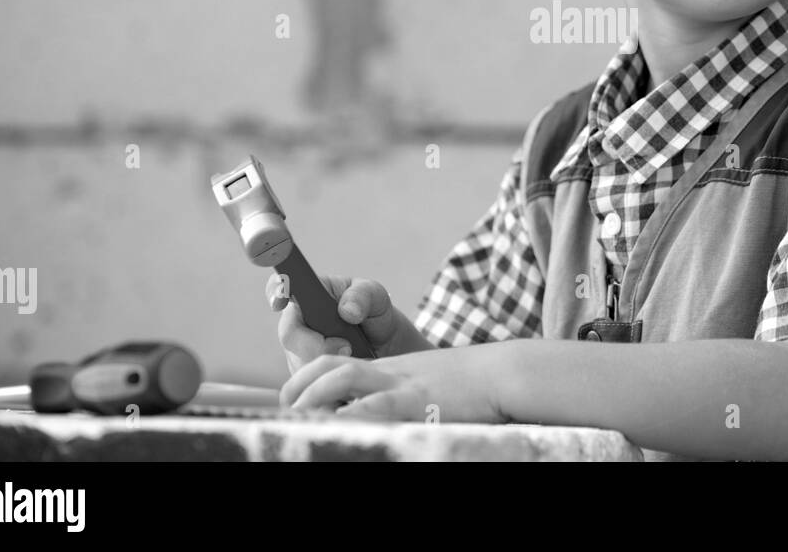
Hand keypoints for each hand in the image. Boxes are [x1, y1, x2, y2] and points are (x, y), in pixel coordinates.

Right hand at [266, 273, 425, 373]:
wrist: (386, 349)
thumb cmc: (376, 315)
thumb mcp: (377, 297)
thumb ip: (363, 296)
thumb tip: (346, 310)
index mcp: (309, 294)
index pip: (280, 287)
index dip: (276, 292)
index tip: (281, 300)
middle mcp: (295, 323)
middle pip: (290, 336)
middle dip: (316, 346)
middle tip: (346, 347)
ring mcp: (295, 351)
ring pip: (298, 364)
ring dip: (326, 364)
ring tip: (352, 356)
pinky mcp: (302, 377)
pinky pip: (307, 385)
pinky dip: (329, 382)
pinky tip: (346, 375)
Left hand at [279, 343, 514, 424]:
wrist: (504, 373)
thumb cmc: (474, 384)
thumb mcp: (429, 384)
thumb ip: (403, 395)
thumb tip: (379, 418)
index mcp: (389, 368)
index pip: (337, 361)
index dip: (307, 373)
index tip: (291, 394)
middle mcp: (388, 372)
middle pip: (329, 364)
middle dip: (298, 383)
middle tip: (284, 406)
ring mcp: (400, 384)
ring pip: (341, 378)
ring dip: (312, 396)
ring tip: (296, 416)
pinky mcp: (416, 400)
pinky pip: (374, 405)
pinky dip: (349, 415)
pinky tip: (336, 425)